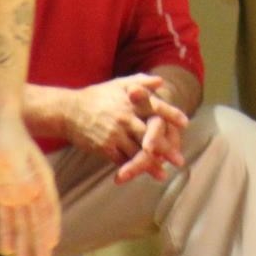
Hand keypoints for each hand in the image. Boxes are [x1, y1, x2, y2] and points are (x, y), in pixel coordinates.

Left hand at [0, 113, 60, 255]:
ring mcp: (18, 192)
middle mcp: (32, 190)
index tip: (51, 245)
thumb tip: (31, 194)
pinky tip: (7, 248)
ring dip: (24, 244)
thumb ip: (22, 174)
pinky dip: (8, 233)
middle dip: (39, 244)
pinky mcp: (3, 193)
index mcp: (41, 180)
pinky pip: (7, 217)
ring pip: (22, 224)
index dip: (50, 227)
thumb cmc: (7, 135)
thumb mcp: (13, 153)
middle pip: (37, 222)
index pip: (48, 209)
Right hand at [65, 74, 187, 170]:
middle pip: (149, 135)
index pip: (154, 107)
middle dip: (165, 149)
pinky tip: (140, 173)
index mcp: (130, 101)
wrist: (69, 111)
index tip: (185, 123)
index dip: (170, 114)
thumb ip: (140, 82)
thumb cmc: (97, 97)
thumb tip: (161, 81)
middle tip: (179, 160)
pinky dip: (132, 168)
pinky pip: (122, 160)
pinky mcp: (105, 147)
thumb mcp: (118, 84)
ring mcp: (114, 133)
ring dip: (151, 164)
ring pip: (137, 151)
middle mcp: (124, 117)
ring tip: (162, 174)